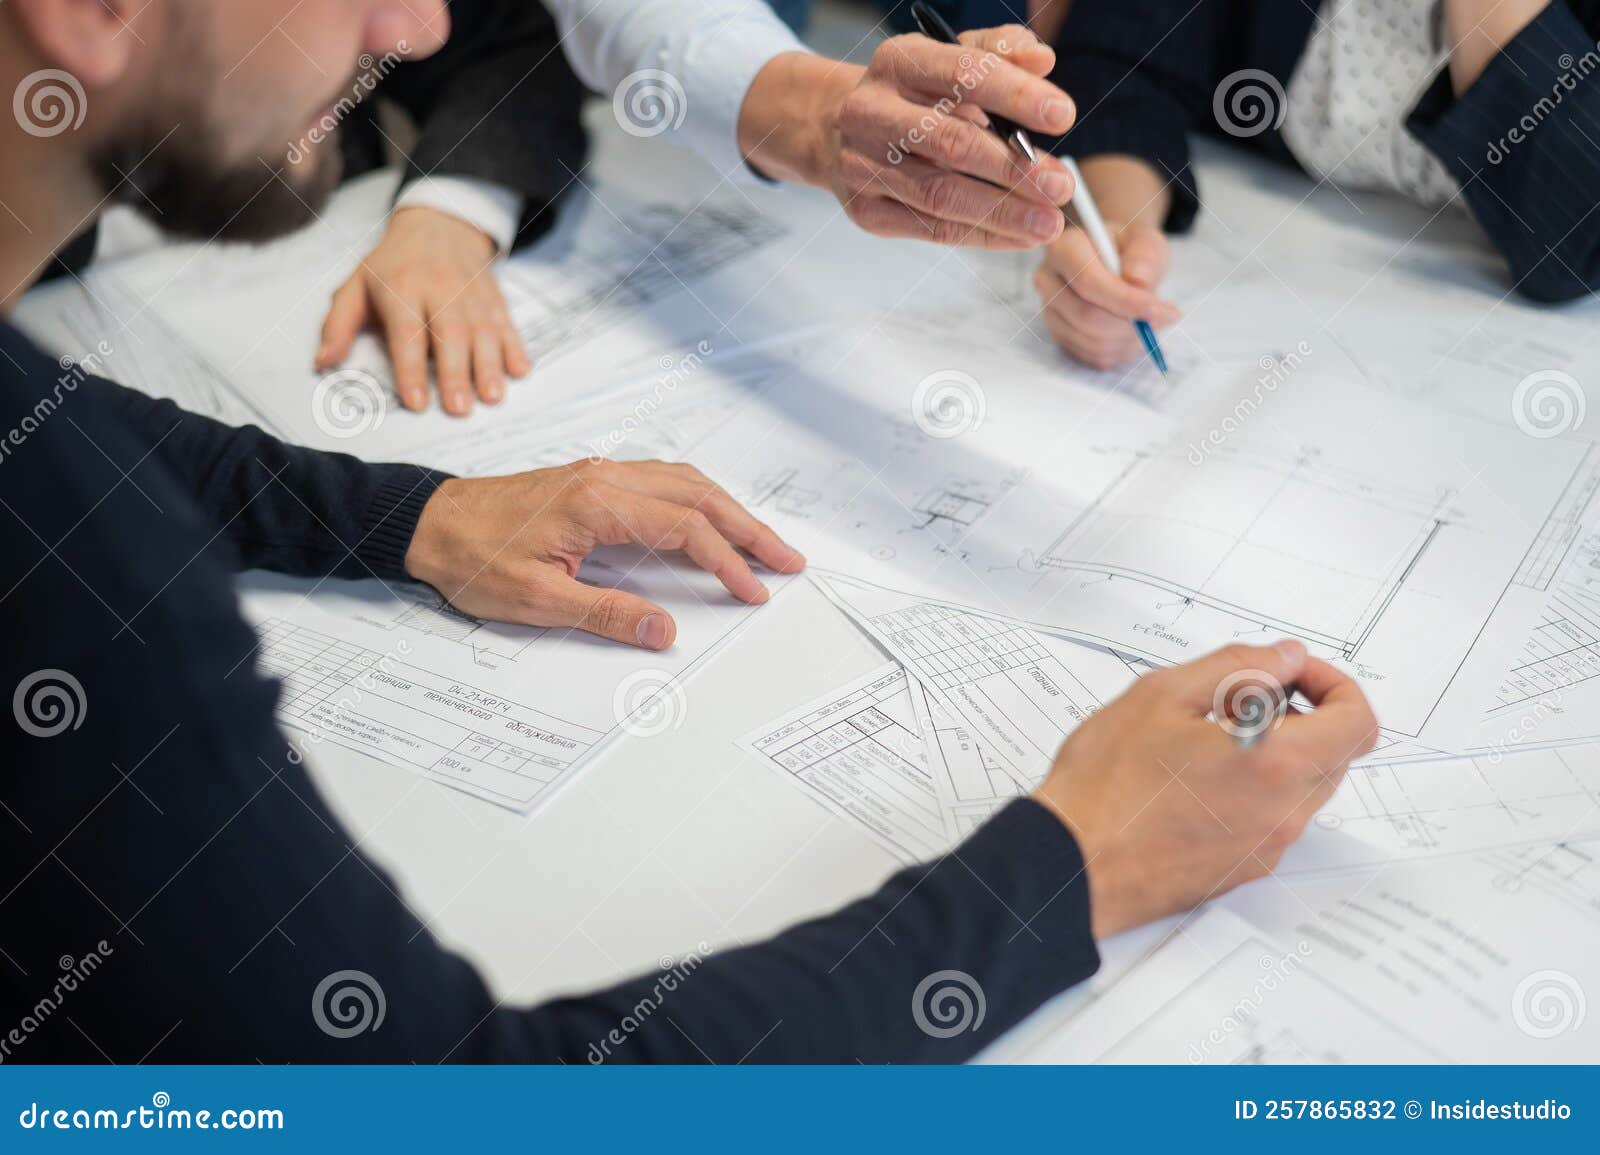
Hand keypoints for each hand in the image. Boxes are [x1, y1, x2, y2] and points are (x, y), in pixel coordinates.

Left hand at [316, 206, 528, 415]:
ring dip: (489, 366)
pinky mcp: (494, 299)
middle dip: (455, 373)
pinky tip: (518, 371)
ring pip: (483, 331)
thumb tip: (323, 361)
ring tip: (491, 397)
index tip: (416, 401)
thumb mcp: (356, 285)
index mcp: (400, 286)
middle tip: (458, 409)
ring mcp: (471, 294)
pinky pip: (507, 324)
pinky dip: (515, 348)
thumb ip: (338, 324)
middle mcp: (439, 288)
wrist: (439, 226)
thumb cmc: (393, 265)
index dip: (411, 368)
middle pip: (449, 334)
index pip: (407, 331)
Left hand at [404, 460, 806, 648]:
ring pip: (685, 482)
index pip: (684, 529)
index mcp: (597, 504)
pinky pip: (663, 481)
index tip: (752, 590)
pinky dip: (699, 500)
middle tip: (786, 559)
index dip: (726, 562)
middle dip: (748, 528)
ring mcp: (601, 473)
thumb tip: (662, 630)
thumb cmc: (472, 557)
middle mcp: (606, 478)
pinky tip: (710, 518)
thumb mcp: (536, 600)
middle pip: (699, 495)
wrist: (428, 523)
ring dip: (729, 510)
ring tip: (761, 542)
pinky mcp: (594, 480)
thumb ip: (606, 612)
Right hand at [740, 29, 1077, 248]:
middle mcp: (871, 111)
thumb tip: (1042, 61)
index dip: (1016, 95)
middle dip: (1014, 168)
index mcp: (898, 62)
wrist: (835, 129)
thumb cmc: (912, 93)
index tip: (1063, 115)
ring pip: (941, 196)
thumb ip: (997, 51)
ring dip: (1003, 212)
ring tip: (1049, 223)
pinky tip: (1020, 236)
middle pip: (951, 143)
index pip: (963, 74)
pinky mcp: (866, 211)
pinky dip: (983, 235)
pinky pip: (932, 229)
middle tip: (1062, 185)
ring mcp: (863, 165)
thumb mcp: (947, 57)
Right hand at [1033, 221, 1179, 368]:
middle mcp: (1048, 281)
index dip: (1124, 300)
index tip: (1158, 308)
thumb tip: (1138, 280)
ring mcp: (1051, 312)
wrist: (1115, 263)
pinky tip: (1134, 332)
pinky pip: (1093, 356)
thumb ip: (1145, 254)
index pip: (1088, 282)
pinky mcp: (1060, 336)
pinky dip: (1122, 350)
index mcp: (1063, 249)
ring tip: (1151, 321)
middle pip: (1087, 317)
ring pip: (1092, 341)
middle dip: (1130, 323)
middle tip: (1164, 316)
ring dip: (1130, 339)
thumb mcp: (1145, 240)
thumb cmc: (1129, 250)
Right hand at [1033, 641, 1377, 938]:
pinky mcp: (1242, 870)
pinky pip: (1273, 819)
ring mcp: (1265, 849)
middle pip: (1334, 755)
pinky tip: (1193, 778)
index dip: (1333, 686)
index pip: (1357, 722)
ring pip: (1302, 788)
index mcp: (1277, 767)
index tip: (1292, 675)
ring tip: (1205, 739)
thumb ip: (1238, 666)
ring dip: (1276, 753)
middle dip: (1301, 716)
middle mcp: (1284, 816)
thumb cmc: (1105, 787)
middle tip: (1239, 698)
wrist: (1071, 865)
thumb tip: (1285, 659)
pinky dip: (1254, 789)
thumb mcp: (1163, 695)